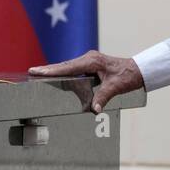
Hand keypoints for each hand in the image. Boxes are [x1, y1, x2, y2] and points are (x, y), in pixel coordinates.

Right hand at [28, 50, 144, 114]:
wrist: (139, 70)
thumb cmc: (128, 76)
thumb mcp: (116, 87)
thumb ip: (103, 97)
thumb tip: (94, 110)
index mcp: (92, 61)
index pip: (68, 67)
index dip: (51, 70)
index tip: (36, 71)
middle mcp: (89, 59)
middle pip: (64, 66)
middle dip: (48, 70)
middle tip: (31, 72)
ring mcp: (89, 61)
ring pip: (68, 67)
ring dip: (55, 71)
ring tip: (38, 74)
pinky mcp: (90, 65)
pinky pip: (73, 69)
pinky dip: (64, 73)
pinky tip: (55, 77)